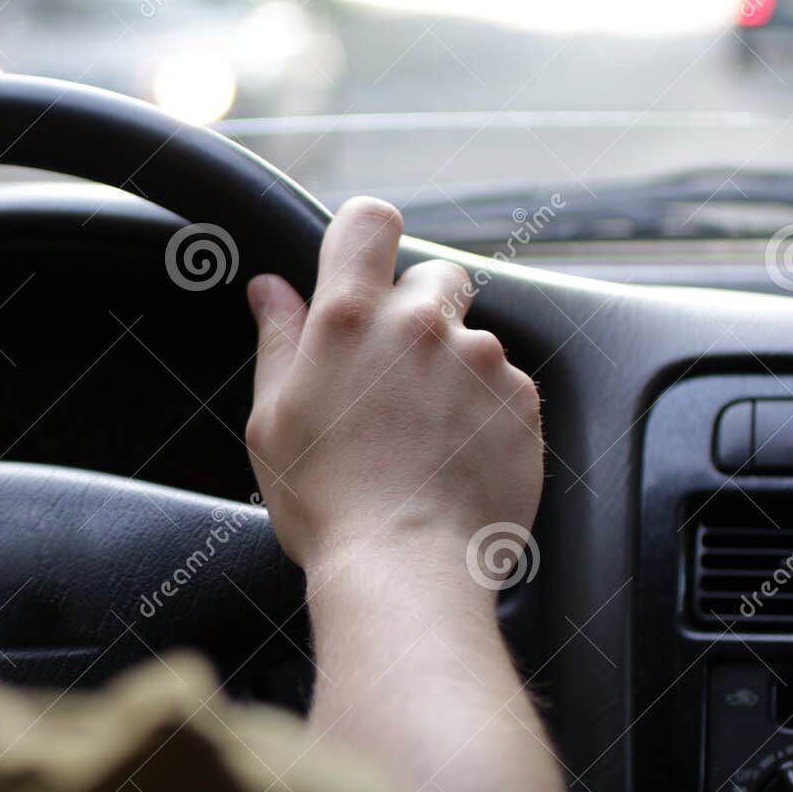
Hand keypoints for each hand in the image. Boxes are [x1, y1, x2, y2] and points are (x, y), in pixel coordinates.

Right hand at [244, 197, 541, 576]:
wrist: (406, 569)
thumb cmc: (326, 504)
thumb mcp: (272, 421)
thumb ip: (278, 341)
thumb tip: (271, 291)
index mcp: (348, 321)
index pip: (369, 222)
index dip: (366, 236)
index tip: (362, 267)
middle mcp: (419, 326)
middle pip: (433, 278)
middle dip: (416, 314)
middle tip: (391, 380)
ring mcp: (478, 361)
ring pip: (470, 339)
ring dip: (451, 370)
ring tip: (423, 437)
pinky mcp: (522, 400)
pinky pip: (505, 385)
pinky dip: (484, 411)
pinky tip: (454, 457)